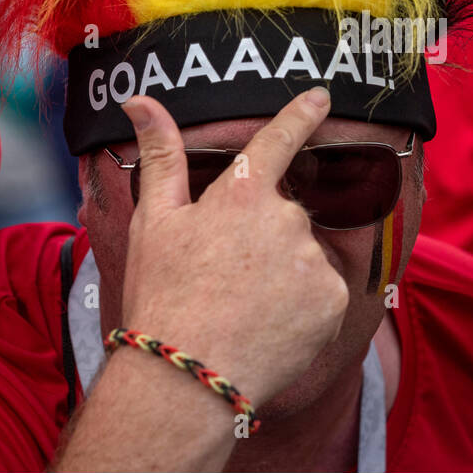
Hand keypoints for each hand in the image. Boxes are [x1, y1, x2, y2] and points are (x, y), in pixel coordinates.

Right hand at [117, 89, 348, 405]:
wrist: (187, 377)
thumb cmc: (162, 297)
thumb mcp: (155, 222)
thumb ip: (160, 156)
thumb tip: (140, 99)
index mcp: (243, 193)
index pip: (279, 140)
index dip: (302, 114)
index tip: (322, 95)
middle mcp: (286, 218)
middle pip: (284, 216)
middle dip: (262, 240)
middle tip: (223, 279)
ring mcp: (313, 260)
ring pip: (302, 258)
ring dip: (282, 276)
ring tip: (242, 311)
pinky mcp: (333, 300)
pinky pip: (322, 294)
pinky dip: (302, 309)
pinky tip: (268, 328)